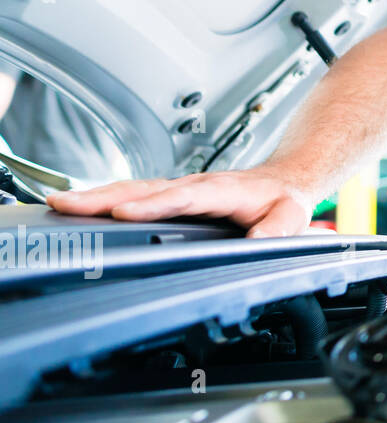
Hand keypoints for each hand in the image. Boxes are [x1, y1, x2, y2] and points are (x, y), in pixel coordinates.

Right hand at [44, 166, 317, 237]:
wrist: (285, 180)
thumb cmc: (284, 201)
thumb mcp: (290, 218)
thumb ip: (275, 230)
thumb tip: (257, 242)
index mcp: (222, 191)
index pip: (184, 198)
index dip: (155, 206)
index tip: (125, 213)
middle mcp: (195, 185)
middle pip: (146, 190)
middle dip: (105, 197)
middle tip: (67, 204)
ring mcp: (181, 188)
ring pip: (134, 189)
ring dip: (97, 196)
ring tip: (60, 203)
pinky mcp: (172, 194)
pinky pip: (135, 193)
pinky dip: (105, 198)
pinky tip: (80, 206)